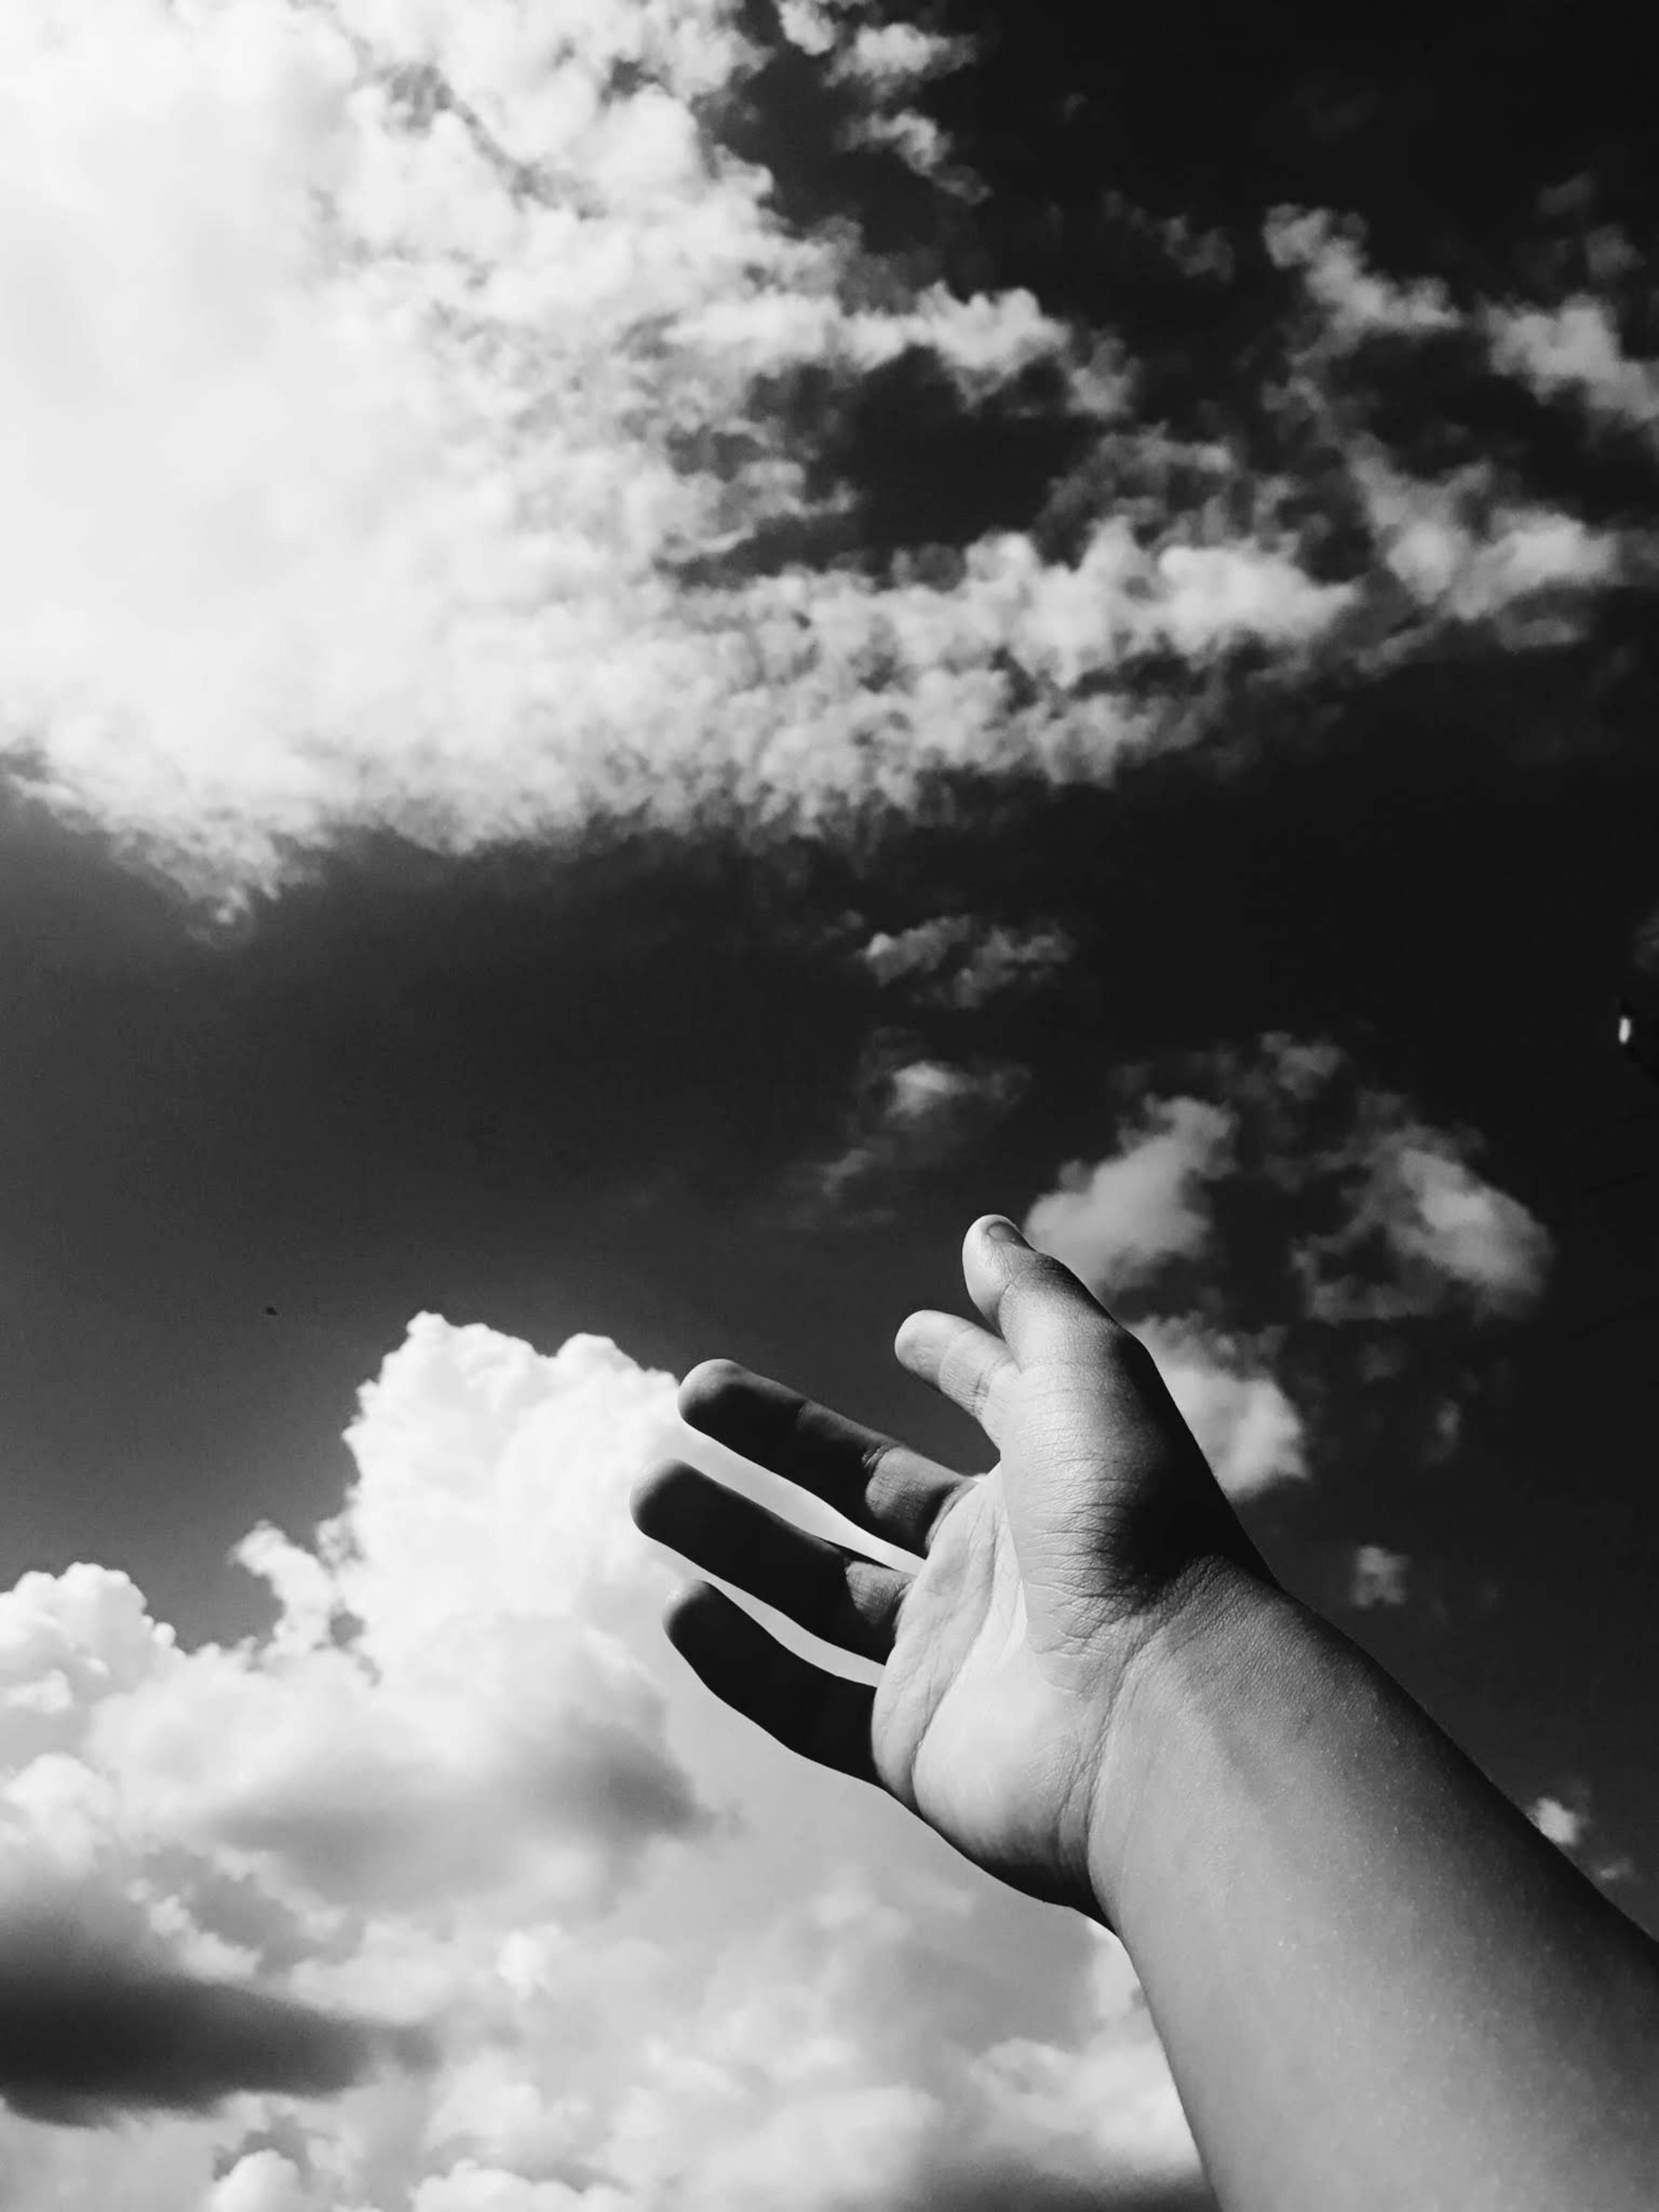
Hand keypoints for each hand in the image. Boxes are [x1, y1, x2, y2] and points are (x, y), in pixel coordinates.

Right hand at [630, 1215, 1277, 1922]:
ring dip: (731, 1538)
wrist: (1164, 1712)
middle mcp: (998, 1570)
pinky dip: (740, 1662)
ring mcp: (952, 1663)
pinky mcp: (914, 1747)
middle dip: (778, 1442)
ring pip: (814, 1592)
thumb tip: (985, 1231)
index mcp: (1048, 1480)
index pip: (989, 1404)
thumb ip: (1030, 1302)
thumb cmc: (1135, 1528)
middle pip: (862, 1493)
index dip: (957, 1362)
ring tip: (645, 1489)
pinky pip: (807, 1703)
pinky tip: (680, 1604)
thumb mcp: (1088, 1380)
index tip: (912, 1332)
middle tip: (690, 1396)